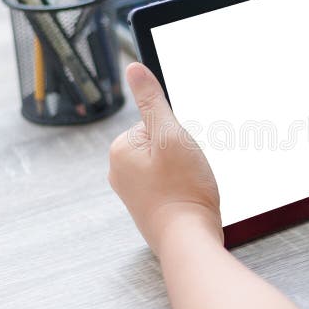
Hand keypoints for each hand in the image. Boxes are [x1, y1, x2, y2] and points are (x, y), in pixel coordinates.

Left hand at [109, 63, 221, 255]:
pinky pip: (169, 184)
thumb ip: (152, 101)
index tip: (182, 153)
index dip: (177, 134)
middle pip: (161, 143)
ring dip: (184, 171)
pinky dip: (182, 188)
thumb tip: (134, 70)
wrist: (189, 239)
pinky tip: (189, 197)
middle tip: (188, 171)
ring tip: (189, 186)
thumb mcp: (171, 135)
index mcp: (120, 150)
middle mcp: (120, 171)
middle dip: (181, 153)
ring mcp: (133, 192)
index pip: (155, 122)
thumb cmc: (183, 190)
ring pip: (167, 164)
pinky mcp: (148, 207)